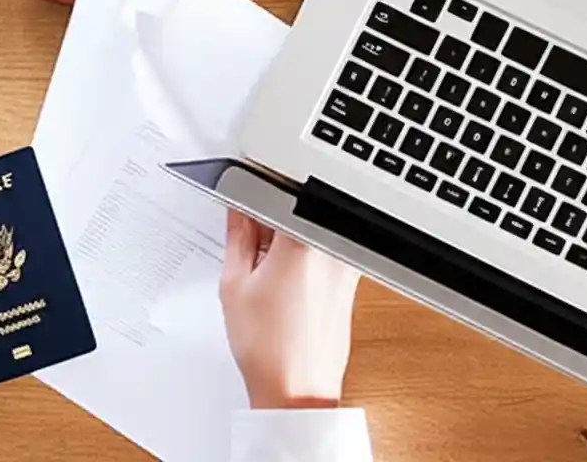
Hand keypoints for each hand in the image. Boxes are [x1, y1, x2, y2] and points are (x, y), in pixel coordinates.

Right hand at [220, 211, 361, 408]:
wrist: (298, 389)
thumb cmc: (270, 349)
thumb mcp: (235, 285)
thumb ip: (237, 236)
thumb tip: (238, 211)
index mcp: (302, 241)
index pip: (277, 196)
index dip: (254, 198)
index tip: (241, 205)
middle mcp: (331, 247)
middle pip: (297, 212)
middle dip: (270, 221)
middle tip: (249, 246)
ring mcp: (345, 264)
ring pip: (311, 231)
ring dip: (288, 240)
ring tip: (267, 273)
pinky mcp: (351, 280)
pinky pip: (324, 252)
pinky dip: (303, 258)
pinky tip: (285, 286)